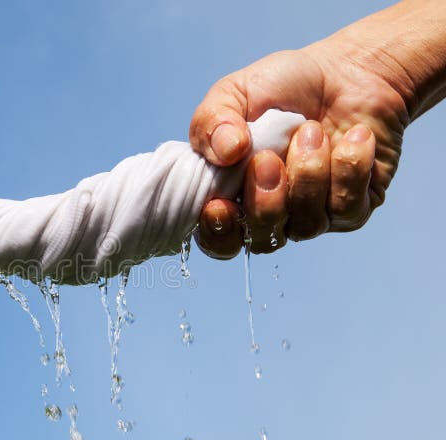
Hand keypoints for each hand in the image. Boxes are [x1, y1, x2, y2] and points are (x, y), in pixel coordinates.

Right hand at [190, 42, 407, 256]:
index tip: (220, 204)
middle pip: (262, 240)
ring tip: (313, 130)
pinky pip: (348, 209)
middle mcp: (269, 213)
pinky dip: (349, 166)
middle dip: (265, 202)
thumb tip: (226, 152)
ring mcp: (311, 216)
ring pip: (306, 225)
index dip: (216, 233)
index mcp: (229, 193)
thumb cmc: (284, 86)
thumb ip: (212, 121)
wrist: (349, 72)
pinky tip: (354, 135)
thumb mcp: (234, 93)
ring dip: (308, 173)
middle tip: (268, 158)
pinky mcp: (352, 211)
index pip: (216, 238)